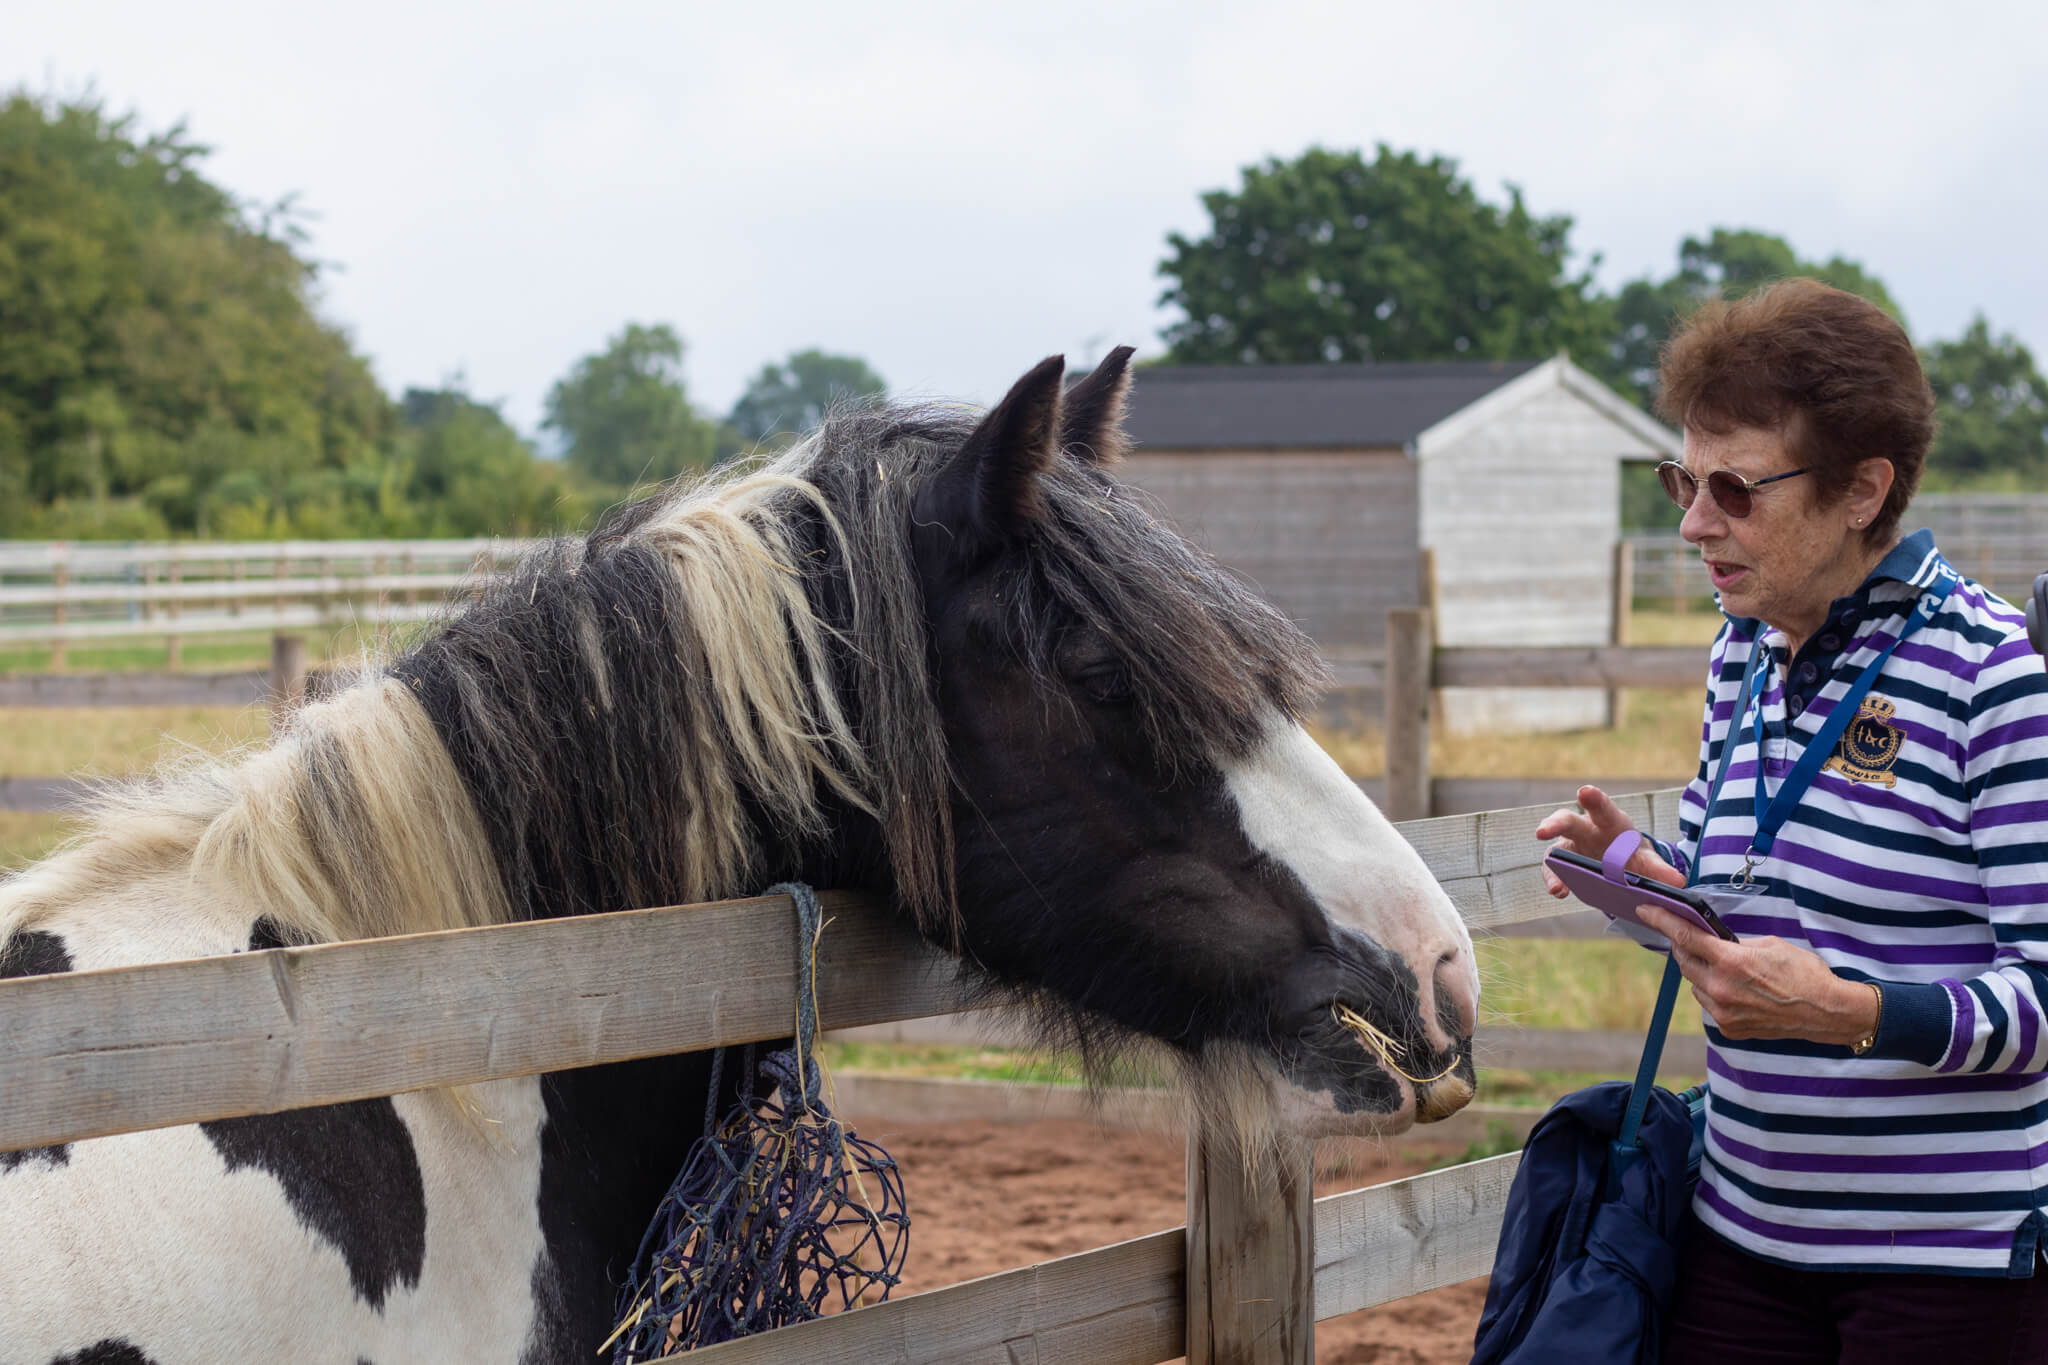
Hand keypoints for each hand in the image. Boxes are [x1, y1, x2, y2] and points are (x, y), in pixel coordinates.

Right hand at [1534, 786, 1682, 898]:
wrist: (1620, 864)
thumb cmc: (1632, 853)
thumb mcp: (1648, 860)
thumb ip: (1659, 870)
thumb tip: (1678, 882)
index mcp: (1609, 822)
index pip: (1602, 807)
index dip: (1593, 799)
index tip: (1585, 792)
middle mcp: (1585, 829)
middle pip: (1568, 821)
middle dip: (1555, 824)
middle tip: (1542, 831)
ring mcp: (1571, 847)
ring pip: (1555, 848)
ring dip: (1552, 864)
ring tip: (1556, 886)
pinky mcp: (1563, 864)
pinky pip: (1554, 871)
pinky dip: (1554, 880)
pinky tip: (1559, 891)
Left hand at [1635, 905, 1879, 1045]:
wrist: (1827, 1011)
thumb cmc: (1804, 973)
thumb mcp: (1769, 945)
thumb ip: (1735, 944)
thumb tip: (1715, 942)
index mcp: (1731, 962)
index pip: (1685, 937)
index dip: (1662, 920)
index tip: (1645, 910)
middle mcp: (1721, 988)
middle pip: (1685, 961)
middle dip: (1685, 947)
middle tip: (1690, 937)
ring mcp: (1724, 1012)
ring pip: (1695, 985)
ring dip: (1701, 973)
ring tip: (1725, 968)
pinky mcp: (1729, 1028)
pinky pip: (1709, 1004)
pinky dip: (1714, 993)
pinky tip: (1735, 989)